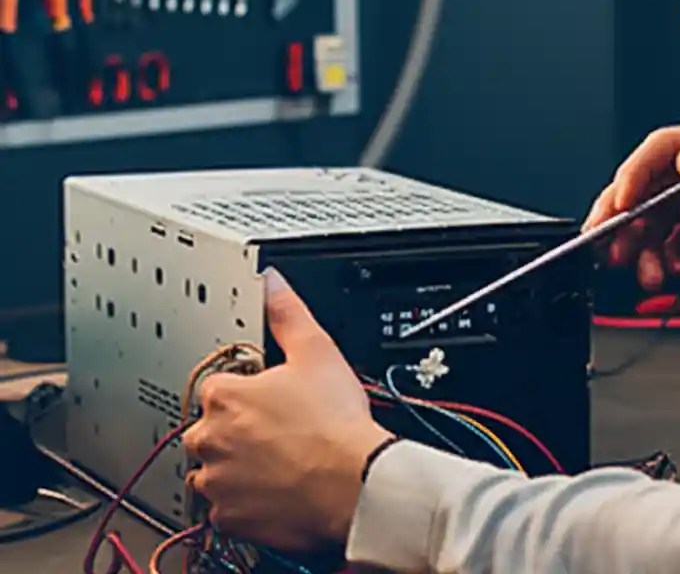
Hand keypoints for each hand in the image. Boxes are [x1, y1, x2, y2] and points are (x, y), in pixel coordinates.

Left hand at [183, 268, 391, 552]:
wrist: (353, 483)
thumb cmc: (336, 425)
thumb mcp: (318, 352)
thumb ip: (288, 314)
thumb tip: (272, 281)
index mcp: (224, 396)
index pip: (220, 388)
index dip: (250, 393)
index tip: (275, 401)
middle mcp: (209, 439)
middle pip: (212, 431)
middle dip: (238, 432)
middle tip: (282, 432)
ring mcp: (217, 481)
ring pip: (216, 471)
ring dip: (237, 467)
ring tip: (282, 462)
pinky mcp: (229, 517)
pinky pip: (227, 509)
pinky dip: (246, 502)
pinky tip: (277, 489)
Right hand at [585, 120, 679, 299]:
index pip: (664, 147)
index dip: (635, 172)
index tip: (623, 202)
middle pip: (645, 184)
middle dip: (621, 213)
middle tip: (605, 240)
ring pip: (648, 220)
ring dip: (636, 245)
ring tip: (641, 272)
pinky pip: (663, 247)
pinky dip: (656, 262)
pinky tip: (667, 274)